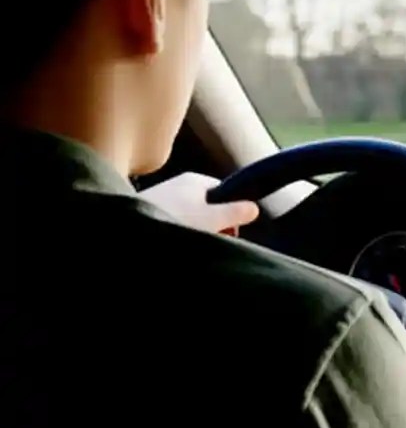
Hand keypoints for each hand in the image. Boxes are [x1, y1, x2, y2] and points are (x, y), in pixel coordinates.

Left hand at [138, 172, 258, 234]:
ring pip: (188, 217)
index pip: (224, 194)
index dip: (232, 214)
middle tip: (211, 243)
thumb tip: (254, 208)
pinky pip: (170, 224)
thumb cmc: (174, 220)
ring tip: (190, 246)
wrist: (128, 230)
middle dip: (213, 226)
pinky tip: (172, 246)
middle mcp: (177, 185)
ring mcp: (160, 199)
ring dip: (193, 233)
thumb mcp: (214, 219)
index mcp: (195, 180)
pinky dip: (175, 235)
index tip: (231, 234)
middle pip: (206, 207)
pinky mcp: (146, 214)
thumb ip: (236, 213)